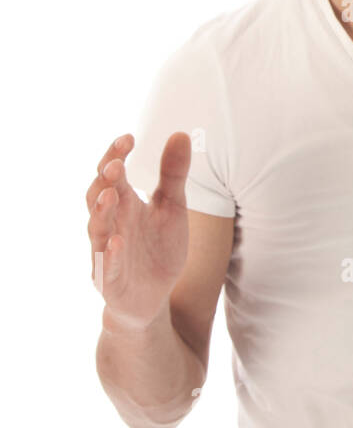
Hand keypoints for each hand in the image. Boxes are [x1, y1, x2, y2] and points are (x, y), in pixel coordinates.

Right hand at [85, 132, 191, 329]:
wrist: (154, 295)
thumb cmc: (158, 246)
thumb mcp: (172, 206)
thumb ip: (173, 173)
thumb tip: (180, 133)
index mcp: (124, 204)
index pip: (112, 175)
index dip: (115, 156)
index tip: (128, 138)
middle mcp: (111, 224)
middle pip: (98, 197)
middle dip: (105, 181)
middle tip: (117, 163)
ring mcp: (106, 252)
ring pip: (97, 230)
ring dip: (101, 212)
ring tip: (111, 193)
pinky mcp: (110, 280)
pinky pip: (107, 266)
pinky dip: (110, 254)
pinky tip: (118, 241)